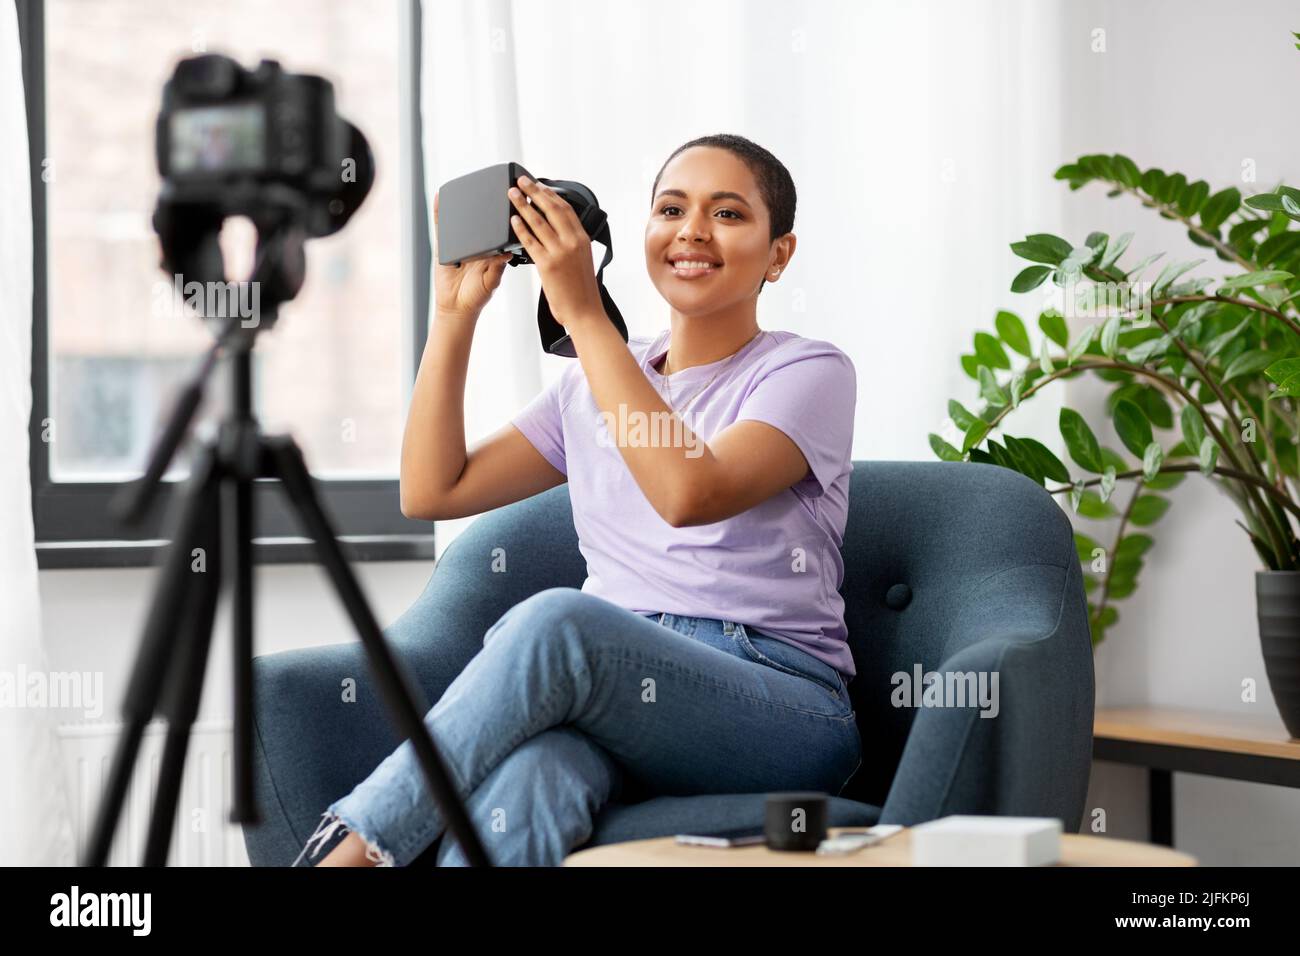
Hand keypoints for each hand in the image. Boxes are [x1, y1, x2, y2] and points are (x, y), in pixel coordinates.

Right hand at [432, 189, 511, 319]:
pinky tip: (439, 197)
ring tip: (468, 185)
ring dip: (463, 204)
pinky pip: (441, 227)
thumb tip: (507, 253)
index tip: (511, 201)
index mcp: (491, 251)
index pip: (498, 230)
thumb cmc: (476, 296)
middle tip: (493, 187)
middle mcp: (476, 244)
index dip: (504, 216)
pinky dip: (439, 212)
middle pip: (480, 220)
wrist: (456, 306)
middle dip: (485, 205)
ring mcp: (460, 243)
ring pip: (461, 220)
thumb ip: (497, 268)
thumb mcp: (490, 282)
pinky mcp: (444, 246)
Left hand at [508, 175, 605, 326]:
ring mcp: (560, 252)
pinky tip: (513, 220)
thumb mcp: (582, 260)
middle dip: (535, 192)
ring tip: (512, 194)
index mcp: (582, 239)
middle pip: (552, 209)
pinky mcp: (548, 264)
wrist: (584, 311)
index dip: (551, 195)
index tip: (540, 185)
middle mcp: (573, 242)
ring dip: (523, 205)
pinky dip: (521, 228)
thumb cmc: (582, 291)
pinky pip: (530, 241)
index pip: (566, 209)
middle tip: (521, 181)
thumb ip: (571, 244)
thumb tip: (557, 233)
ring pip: (539, 222)